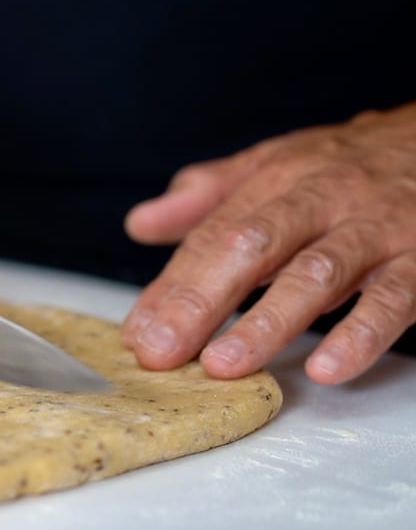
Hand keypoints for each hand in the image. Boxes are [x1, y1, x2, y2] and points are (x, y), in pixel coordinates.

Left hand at [122, 103, 415, 383]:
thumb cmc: (354, 162)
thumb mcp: (278, 164)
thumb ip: (209, 198)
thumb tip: (141, 223)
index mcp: (278, 180)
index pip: (212, 237)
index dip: (171, 287)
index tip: (138, 333)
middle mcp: (324, 198)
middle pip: (252, 248)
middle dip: (201, 302)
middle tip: (163, 351)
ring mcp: (377, 228)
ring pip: (318, 273)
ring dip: (268, 321)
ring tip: (225, 364)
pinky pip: (395, 298)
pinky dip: (361, 334)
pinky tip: (327, 367)